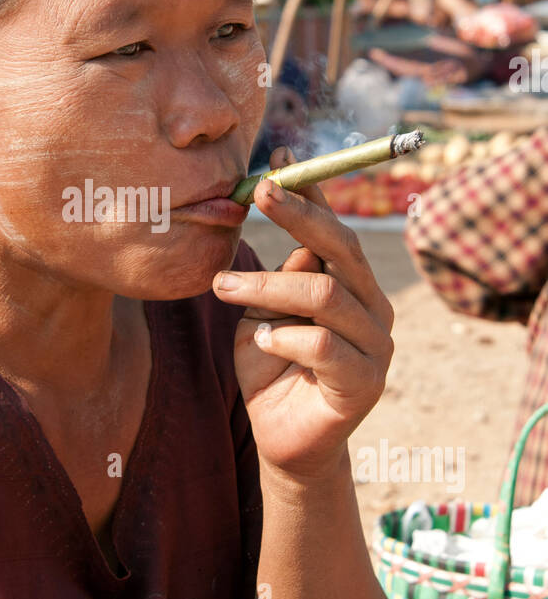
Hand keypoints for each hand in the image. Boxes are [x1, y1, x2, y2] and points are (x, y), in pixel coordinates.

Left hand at [213, 147, 393, 481]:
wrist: (283, 441)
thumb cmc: (271, 368)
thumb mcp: (262, 312)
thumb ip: (277, 275)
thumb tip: (276, 224)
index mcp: (352, 283)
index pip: (335, 228)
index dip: (312, 191)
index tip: (279, 158)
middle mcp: (373, 307)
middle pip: (341, 249)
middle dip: (298, 216)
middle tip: (257, 192)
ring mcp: (376, 345)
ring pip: (324, 295)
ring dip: (267, 287)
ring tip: (222, 289)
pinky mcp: (365, 382)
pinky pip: (323, 345)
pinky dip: (283, 337)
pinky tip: (260, 342)